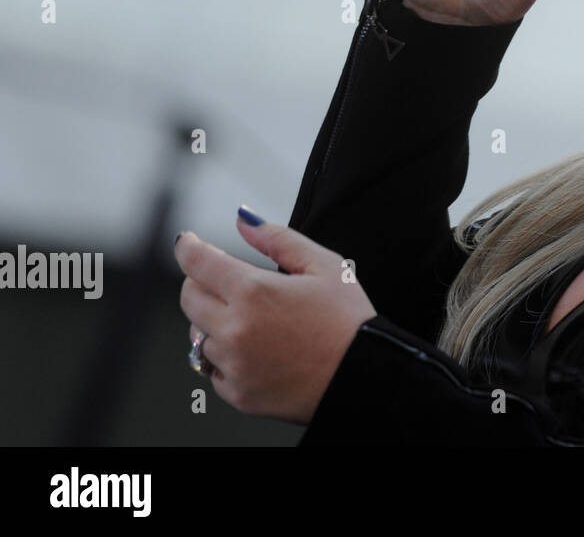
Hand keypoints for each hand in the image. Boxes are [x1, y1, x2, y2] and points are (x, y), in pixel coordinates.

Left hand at [174, 210, 377, 424]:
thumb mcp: (324, 265)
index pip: (197, 263)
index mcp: (253, 292)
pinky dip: (226, 358)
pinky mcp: (238, 394)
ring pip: (198, 335)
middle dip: (202, 283)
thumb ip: (278, 238)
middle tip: (229, 282)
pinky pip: (212, 371)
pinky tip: (257, 351)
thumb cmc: (349, 320)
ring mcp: (234, 365)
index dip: (188, 247)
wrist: (365, 375)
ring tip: (253, 321)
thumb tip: (243, 220)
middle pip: (189, 298)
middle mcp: (234, 330)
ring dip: (214, 322)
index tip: (188, 242)